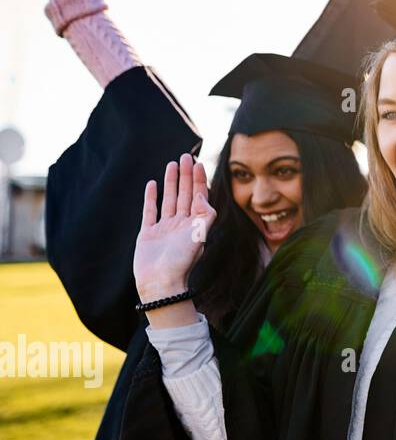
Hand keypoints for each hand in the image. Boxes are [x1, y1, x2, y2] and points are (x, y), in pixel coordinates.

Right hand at [133, 153, 215, 304]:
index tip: (198, 163)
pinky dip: (151, 198)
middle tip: (186, 155)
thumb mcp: (200, 236)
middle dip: (186, 175)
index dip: (199, 180)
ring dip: (171, 182)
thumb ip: (204, 214)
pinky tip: (153, 184)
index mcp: (194, 224)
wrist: (160, 283)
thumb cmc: (181, 262)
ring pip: (169, 199)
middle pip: (184, 194)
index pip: (198, 197)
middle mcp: (180, 224)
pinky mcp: (148, 234)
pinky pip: (150, 211)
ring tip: (172, 164)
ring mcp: (164, 228)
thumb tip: (201, 193)